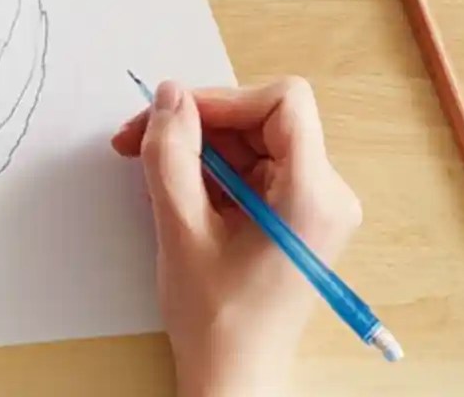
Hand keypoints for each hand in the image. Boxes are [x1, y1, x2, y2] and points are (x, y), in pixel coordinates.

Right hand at [111, 78, 361, 396]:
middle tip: (137, 140)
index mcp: (313, 196)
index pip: (282, 103)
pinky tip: (176, 195)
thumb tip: (169, 96)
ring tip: (151, 174)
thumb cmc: (216, 319)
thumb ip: (171, 154)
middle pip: (263, 120)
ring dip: (198, 150)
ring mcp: (314, 205)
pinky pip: (252, 169)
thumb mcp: (180, 228)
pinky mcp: (295, 215)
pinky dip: (210, 172)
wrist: (234, 375)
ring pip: (252, 141)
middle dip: (198, 124)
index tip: (172, 119)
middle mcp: (326, 193)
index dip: (221, 100)